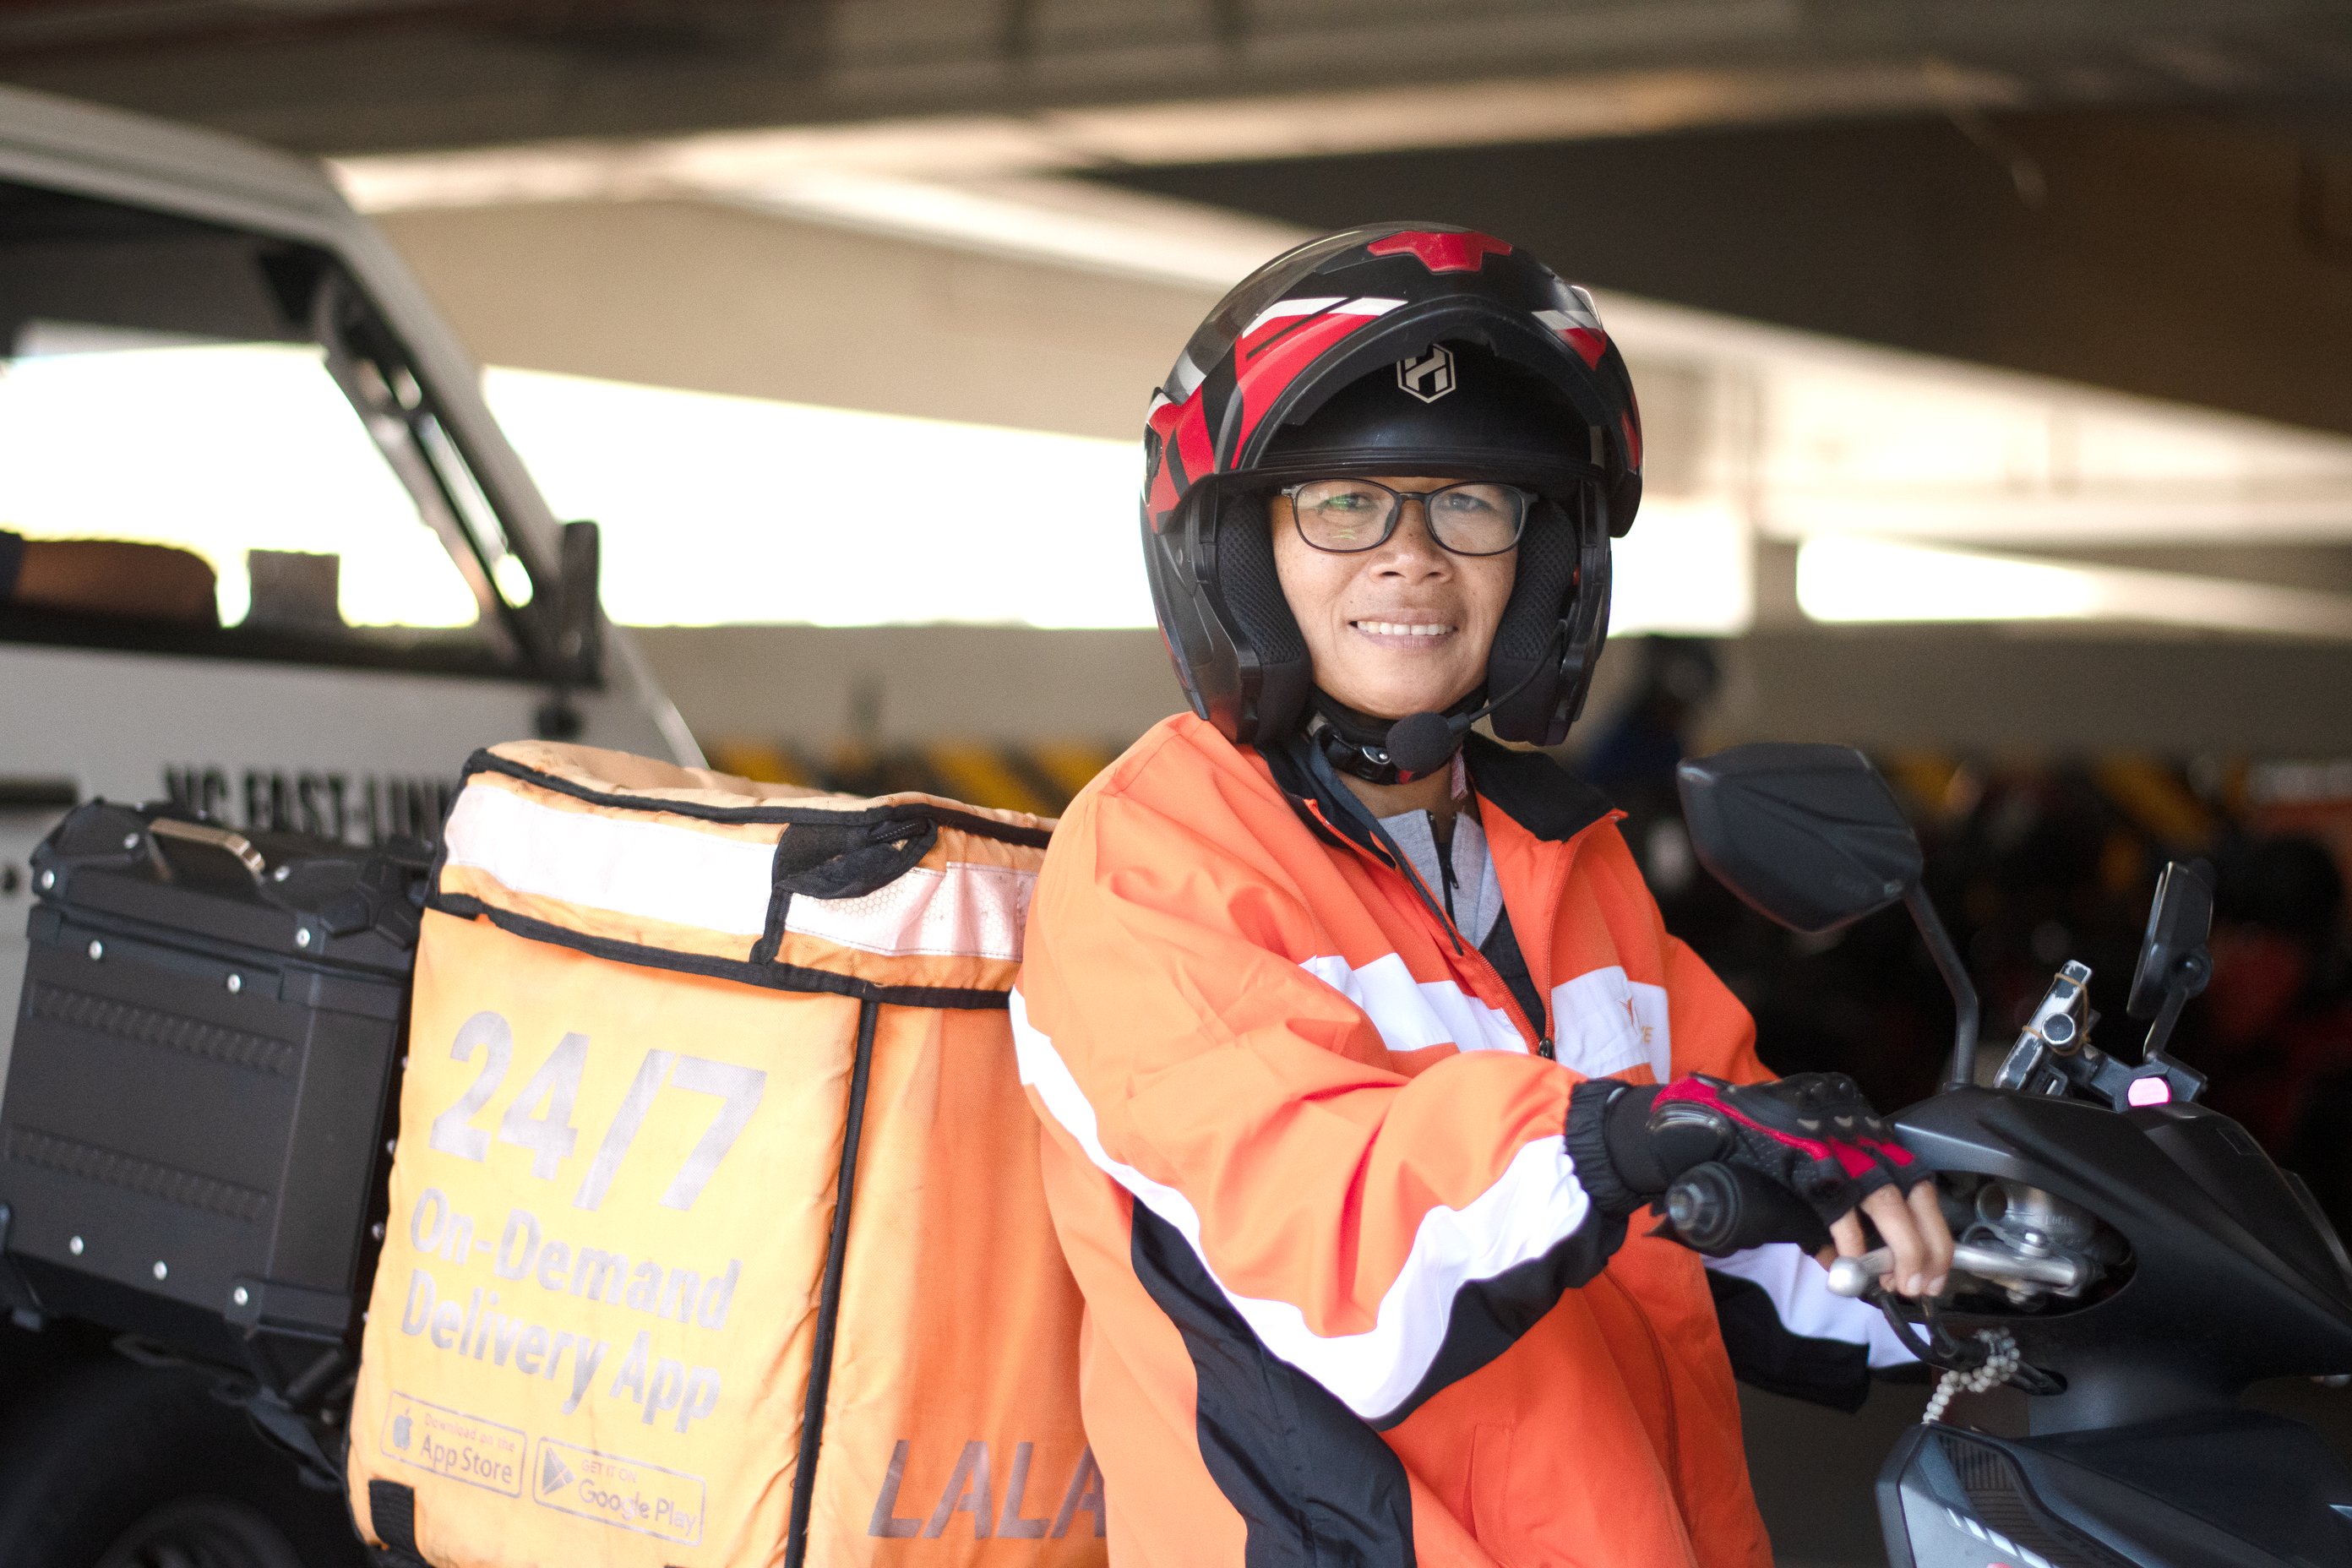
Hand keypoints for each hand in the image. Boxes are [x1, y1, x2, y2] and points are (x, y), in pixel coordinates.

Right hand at [1653, 1073, 1951, 1298]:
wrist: (1705, 1122)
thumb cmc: (1753, 1147)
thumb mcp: (1805, 1175)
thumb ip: (1830, 1215)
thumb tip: (1848, 1261)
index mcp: (1864, 1128)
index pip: (1918, 1179)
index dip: (1932, 1228)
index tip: (1935, 1266)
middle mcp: (1857, 1129)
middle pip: (1916, 1188)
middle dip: (1929, 1244)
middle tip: (1924, 1285)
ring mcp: (1833, 1140)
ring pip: (1888, 1197)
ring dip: (1902, 1248)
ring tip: (1899, 1284)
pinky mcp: (1806, 1157)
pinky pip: (1839, 1205)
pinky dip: (1850, 1241)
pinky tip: (1846, 1264)